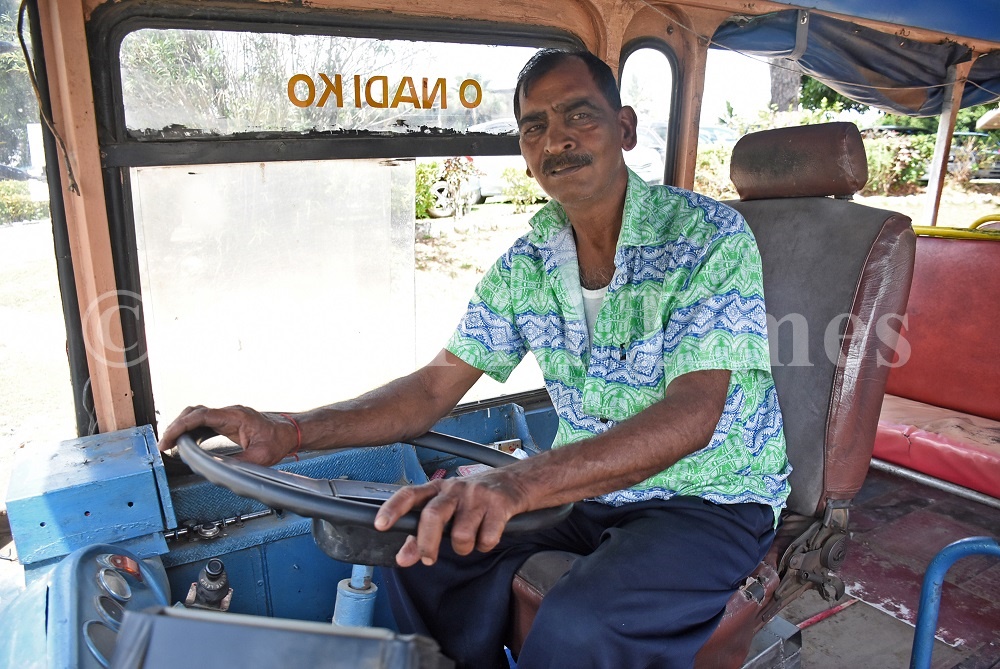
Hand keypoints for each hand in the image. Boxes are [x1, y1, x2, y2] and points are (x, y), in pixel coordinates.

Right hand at [157, 405, 297, 465]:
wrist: (291, 432)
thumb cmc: (279, 441)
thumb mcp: (260, 457)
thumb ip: (238, 464)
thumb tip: (216, 470)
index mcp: (235, 417)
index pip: (200, 415)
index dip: (180, 426)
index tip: (168, 440)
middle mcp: (229, 413)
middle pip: (194, 412)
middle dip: (176, 427)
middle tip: (165, 445)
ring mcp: (228, 416)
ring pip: (197, 414)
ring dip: (182, 427)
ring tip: (171, 444)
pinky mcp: (228, 421)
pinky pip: (205, 421)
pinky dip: (191, 429)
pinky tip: (186, 441)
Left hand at [374, 470, 528, 566]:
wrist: (515, 482)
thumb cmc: (473, 499)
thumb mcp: (446, 508)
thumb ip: (421, 534)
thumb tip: (402, 558)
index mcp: (437, 488)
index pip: (409, 494)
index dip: (393, 509)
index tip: (380, 524)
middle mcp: (454, 489)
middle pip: (433, 516)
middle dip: (428, 543)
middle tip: (428, 559)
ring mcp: (477, 496)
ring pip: (461, 534)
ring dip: (464, 547)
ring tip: (468, 540)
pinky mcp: (498, 505)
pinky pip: (486, 538)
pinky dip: (485, 545)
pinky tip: (487, 535)